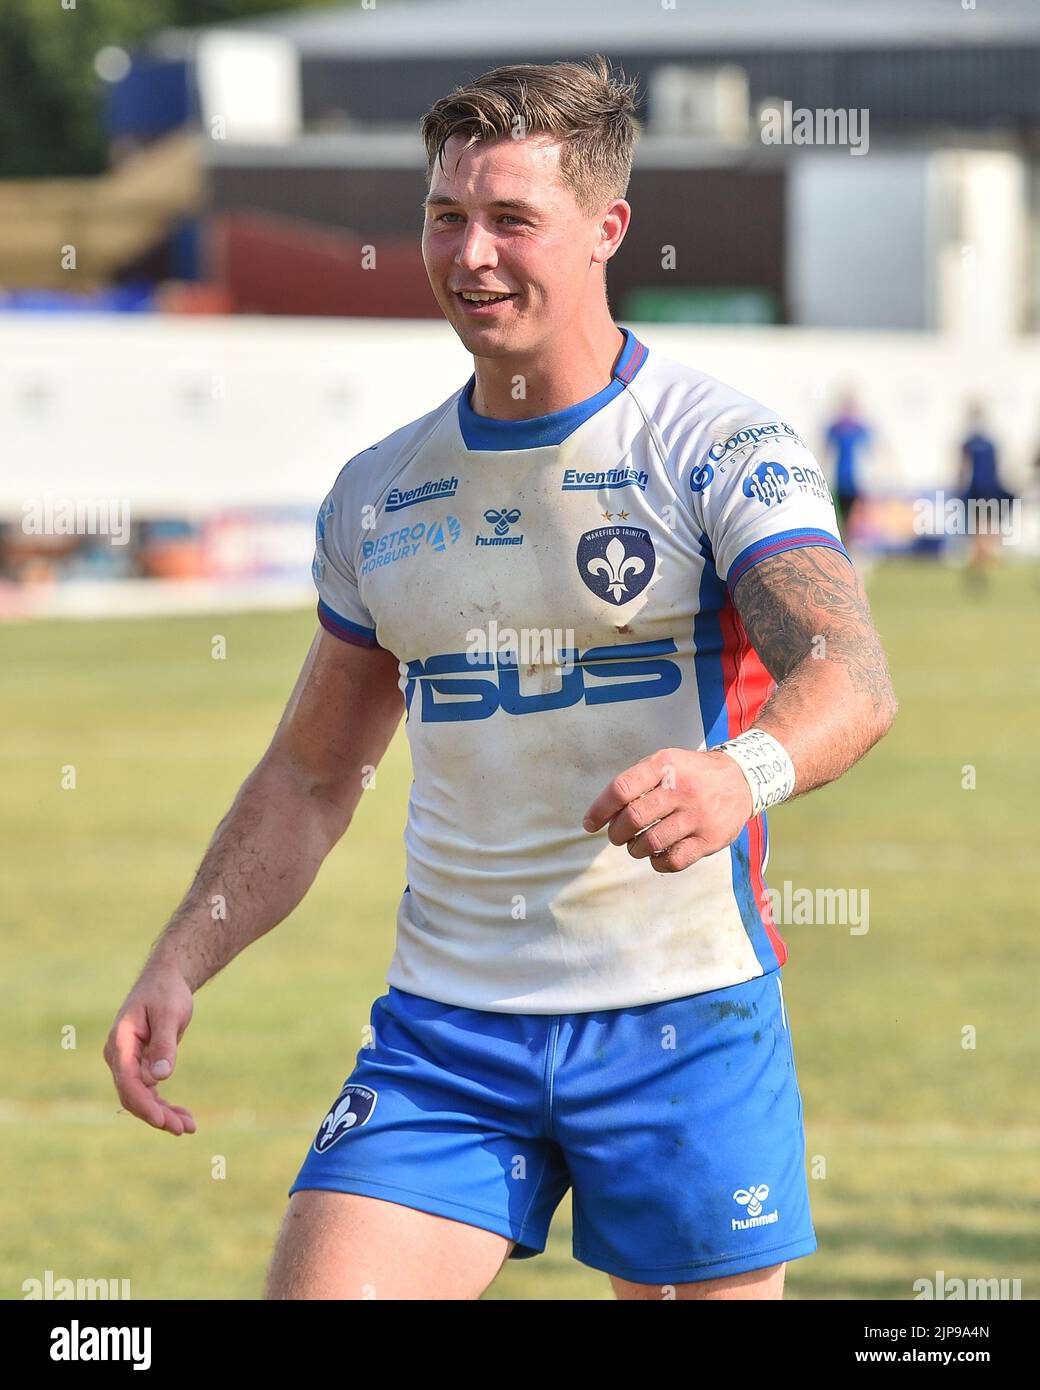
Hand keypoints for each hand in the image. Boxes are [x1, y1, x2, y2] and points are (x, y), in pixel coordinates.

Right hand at [103, 955, 196, 1134]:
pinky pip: (150, 1091)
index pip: (128, 1081)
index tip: (162, 1121)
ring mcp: (128, 1062)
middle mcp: (119, 1056)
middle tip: (184, 1129)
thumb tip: (160, 1078)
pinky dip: (165, 1104)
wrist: (165, 980)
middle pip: (133, 1094)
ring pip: (142, 1096)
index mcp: (120, 1042)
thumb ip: (163, 1044)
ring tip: (189, 1127)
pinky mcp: (140, 1065)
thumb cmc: (166, 993)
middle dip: (157, 1115)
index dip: (144, 1104)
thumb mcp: (169, 1014)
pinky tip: (184, 1117)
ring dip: (163, 1113)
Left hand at [582, 747, 753, 873]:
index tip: (590, 823)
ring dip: (635, 849)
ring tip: (636, 846)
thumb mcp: (666, 762)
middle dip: (616, 833)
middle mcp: (681, 788)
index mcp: (664, 765)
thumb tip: (604, 814)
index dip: (600, 809)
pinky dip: (657, 863)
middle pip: (633, 818)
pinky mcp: (709, 839)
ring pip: (651, 842)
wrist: (741, 780)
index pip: (622, 789)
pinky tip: (656, 856)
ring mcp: (697, 815)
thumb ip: (637, 782)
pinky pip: (674, 860)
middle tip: (617, 836)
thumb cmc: (691, 774)